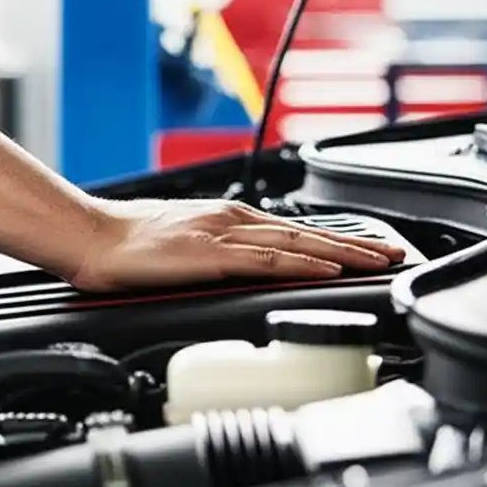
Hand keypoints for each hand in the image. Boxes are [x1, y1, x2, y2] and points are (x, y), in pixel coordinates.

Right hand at [70, 198, 406, 292]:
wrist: (90, 237)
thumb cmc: (125, 245)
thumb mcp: (181, 244)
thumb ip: (216, 253)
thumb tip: (244, 269)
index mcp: (226, 217)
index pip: (294, 230)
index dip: (336, 241)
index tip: (371, 251)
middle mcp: (230, 219)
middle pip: (306, 233)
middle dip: (355, 245)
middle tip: (396, 255)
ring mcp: (221, 234)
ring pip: (295, 242)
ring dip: (342, 251)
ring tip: (378, 262)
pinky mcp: (207, 253)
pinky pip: (265, 259)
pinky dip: (301, 262)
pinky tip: (326, 268)